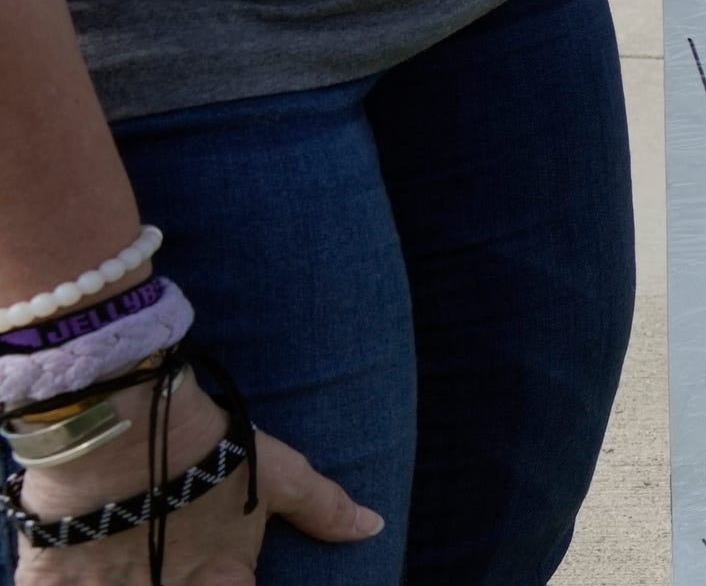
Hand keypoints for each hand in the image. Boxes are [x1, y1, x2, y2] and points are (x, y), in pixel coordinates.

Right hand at [12, 374, 379, 582]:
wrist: (123, 419)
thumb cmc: (207, 443)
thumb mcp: (276, 471)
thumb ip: (323, 507)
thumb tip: (372, 528)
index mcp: (221, 578)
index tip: (229, 582)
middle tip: (170, 564)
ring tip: (134, 567)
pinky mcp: (51, 577)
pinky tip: (70, 577)